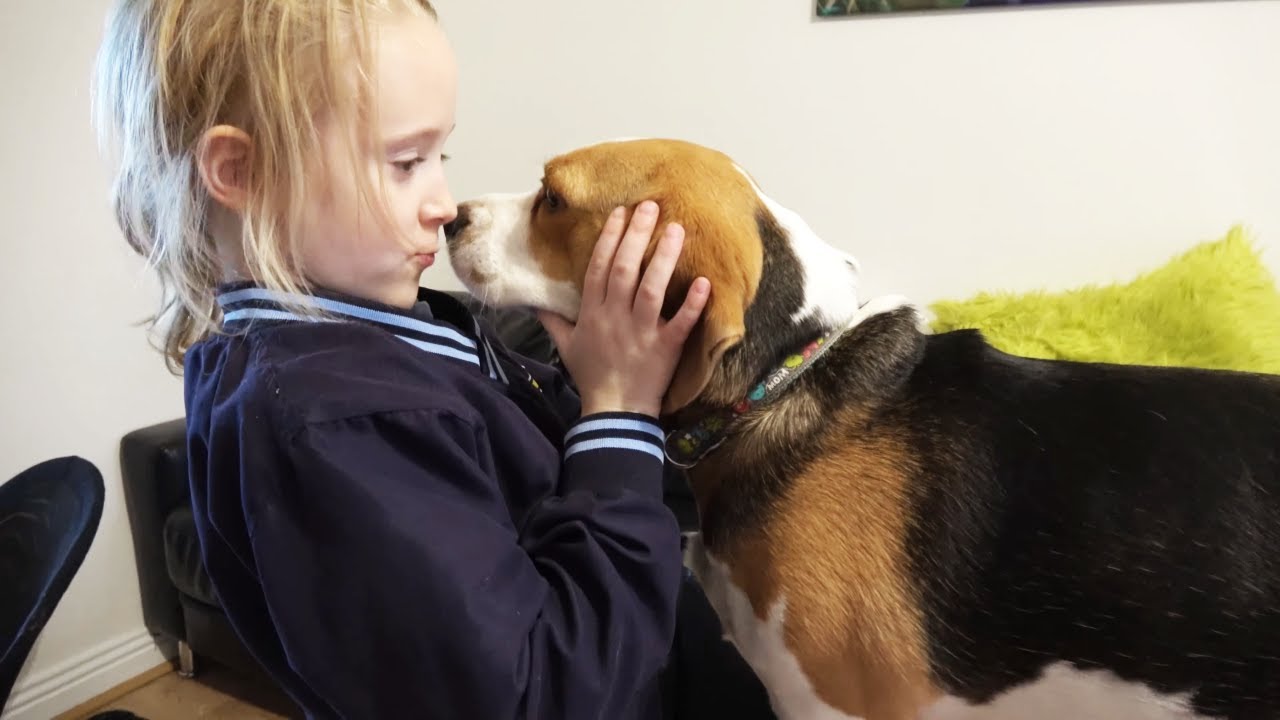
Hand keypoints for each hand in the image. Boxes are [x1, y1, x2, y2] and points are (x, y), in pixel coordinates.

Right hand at [537, 201, 709, 417]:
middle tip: (651, 206)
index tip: (621, 212)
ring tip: (677, 229)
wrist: (613, 412)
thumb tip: (533, 302)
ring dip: (664, 258)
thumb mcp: (566, 346)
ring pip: (651, 289)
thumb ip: (552, 320)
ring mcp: (641, 332)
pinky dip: (692, 304)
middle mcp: (615, 317)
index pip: (598, 267)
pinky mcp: (664, 349)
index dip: (610, 238)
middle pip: (624, 269)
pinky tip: (704, 282)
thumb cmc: (591, 376)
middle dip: (637, 235)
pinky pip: (680, 323)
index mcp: (592, 312)